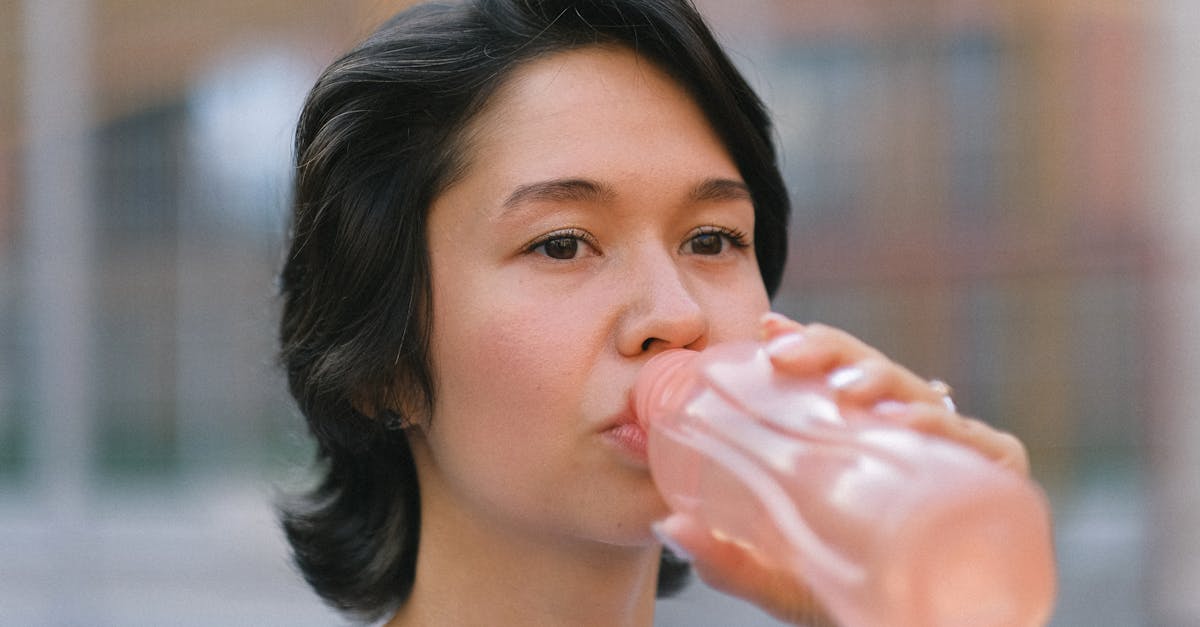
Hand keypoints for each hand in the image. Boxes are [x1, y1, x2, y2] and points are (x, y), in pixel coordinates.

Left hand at [652, 313, 1032, 624]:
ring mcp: (953, 457)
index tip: (764, 326)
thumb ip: (730, 556)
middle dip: (828, 349)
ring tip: (841, 389)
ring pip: (921, 394)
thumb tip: (666, 525)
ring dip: (878, 379)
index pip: (834, 377)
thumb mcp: (784, 576)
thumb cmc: (854, 596)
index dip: (805, 343)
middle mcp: (907, 439)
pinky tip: (905, 424)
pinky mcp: (997, 484)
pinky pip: (983, 444)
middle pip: (871, 373)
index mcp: (860, 442)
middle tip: (781, 352)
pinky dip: (946, 427)